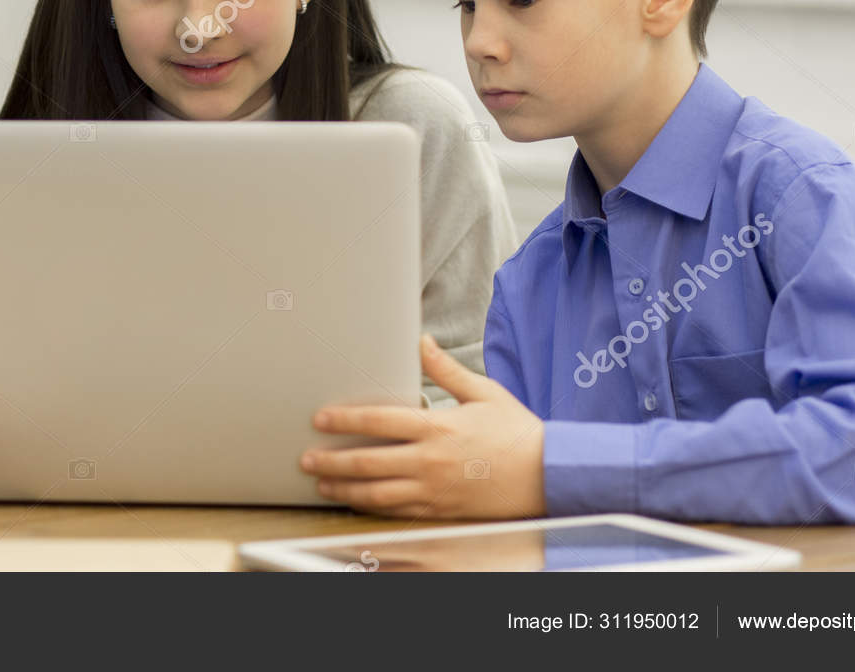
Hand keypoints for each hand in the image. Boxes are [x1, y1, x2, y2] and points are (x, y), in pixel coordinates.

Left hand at [298, 334, 545, 519]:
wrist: (548, 474)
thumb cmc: (516, 431)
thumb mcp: (483, 392)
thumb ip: (446, 369)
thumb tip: (422, 341)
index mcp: (437, 427)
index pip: (378, 421)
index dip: (344, 420)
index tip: (319, 419)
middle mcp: (430, 461)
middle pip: (368, 462)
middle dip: (332, 460)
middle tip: (306, 458)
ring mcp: (435, 490)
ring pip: (378, 493)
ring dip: (345, 488)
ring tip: (322, 483)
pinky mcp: (442, 511)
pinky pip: (399, 512)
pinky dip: (373, 508)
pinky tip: (357, 502)